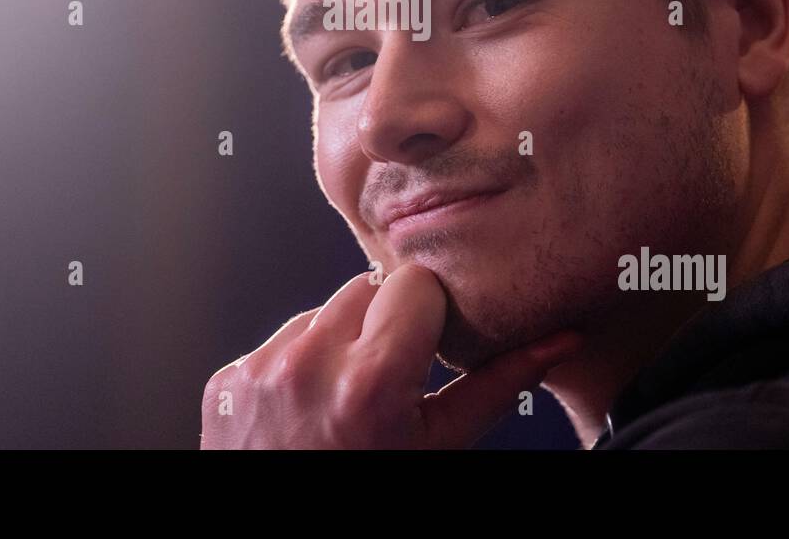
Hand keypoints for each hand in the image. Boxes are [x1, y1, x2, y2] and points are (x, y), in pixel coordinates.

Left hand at [200, 263, 584, 447]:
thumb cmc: (369, 507)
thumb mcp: (439, 450)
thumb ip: (497, 387)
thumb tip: (559, 342)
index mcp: (370, 383)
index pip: (414, 282)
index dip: (429, 314)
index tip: (428, 347)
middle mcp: (309, 366)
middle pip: (367, 286)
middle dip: (386, 321)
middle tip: (392, 377)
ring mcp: (261, 369)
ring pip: (321, 309)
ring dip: (341, 342)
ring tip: (348, 400)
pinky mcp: (229, 377)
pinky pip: (279, 340)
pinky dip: (298, 365)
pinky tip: (308, 410)